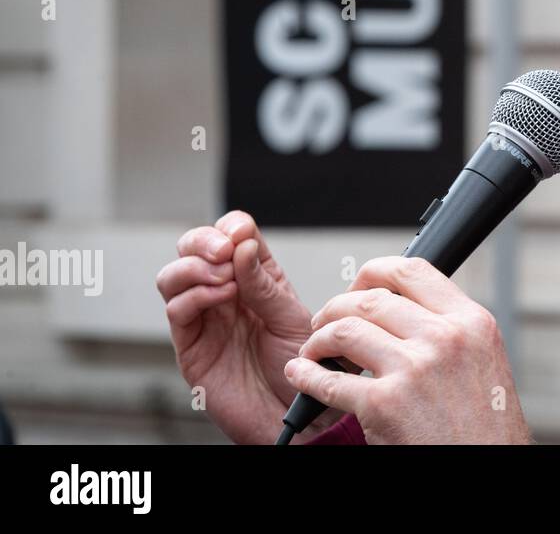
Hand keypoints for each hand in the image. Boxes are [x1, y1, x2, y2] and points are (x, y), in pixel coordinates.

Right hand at [157, 211, 339, 443]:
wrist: (295, 416)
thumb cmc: (301, 368)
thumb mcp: (291, 318)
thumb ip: (265, 284)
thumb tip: (242, 246)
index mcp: (256, 278)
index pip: (233, 235)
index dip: (232, 227)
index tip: (240, 235)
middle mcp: (226, 293)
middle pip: (194, 248)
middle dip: (203, 241)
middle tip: (224, 251)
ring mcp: (205, 318)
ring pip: (173, 276)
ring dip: (194, 268)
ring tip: (224, 279)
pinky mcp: (190, 346)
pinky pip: (176, 311)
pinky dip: (193, 296)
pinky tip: (220, 298)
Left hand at [284, 256, 531, 443]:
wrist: (490, 468)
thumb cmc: (486, 429)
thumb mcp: (484, 361)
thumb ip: (451, 330)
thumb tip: (405, 310)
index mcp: (472, 322)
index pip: (413, 270)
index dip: (374, 273)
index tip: (359, 286)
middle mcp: (445, 337)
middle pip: (372, 297)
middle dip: (337, 306)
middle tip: (325, 321)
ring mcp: (414, 368)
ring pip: (345, 330)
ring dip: (318, 339)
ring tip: (314, 351)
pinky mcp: (385, 403)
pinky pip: (329, 380)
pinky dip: (306, 376)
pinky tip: (302, 376)